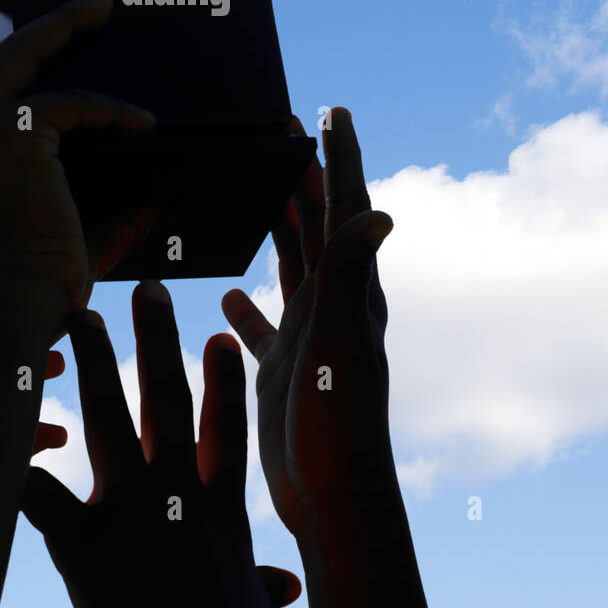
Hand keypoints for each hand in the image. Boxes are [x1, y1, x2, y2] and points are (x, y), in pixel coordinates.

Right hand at [0, 0, 157, 324]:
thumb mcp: (66, 242)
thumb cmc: (32, 291)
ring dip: (62, 20)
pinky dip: (112, 110)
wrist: (10, 310)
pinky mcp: (12, 130)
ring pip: (20, 50)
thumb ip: (105, 222)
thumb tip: (152, 212)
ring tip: (101, 6)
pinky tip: (143, 125)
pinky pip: (73, 101)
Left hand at [22, 282, 300, 607]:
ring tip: (82, 318)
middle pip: (164, 398)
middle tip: (145, 291)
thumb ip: (260, 581)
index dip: (223, 377)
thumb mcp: (249, 607)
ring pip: (107, 419)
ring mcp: (128, 513)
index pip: (224, 424)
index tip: (219, 335)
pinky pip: (42, 494)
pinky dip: (22, 461)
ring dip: (94, 363)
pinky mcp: (82, 546)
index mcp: (219, 506)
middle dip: (155, 340)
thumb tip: (284, 586)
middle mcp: (175, 493)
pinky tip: (6, 422)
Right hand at [222, 108, 394, 538]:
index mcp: (349, 289)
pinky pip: (262, 326)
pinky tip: (224, 295)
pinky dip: (246, 305)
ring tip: (259, 190)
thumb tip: (382, 210)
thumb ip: (353, 276)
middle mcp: (334, 305)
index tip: (334, 109)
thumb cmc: (338, 423)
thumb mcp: (342, 342)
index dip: (341, 157)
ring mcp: (310, 337)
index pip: (346, 206)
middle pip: (319, 224)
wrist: (333, 498)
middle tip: (286, 131)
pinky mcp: (285, 370)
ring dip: (280, 225)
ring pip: (293, 266)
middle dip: (307, 175)